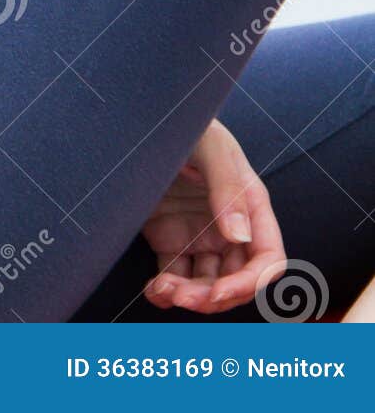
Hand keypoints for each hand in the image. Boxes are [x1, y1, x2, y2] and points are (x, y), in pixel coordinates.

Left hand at [140, 119, 287, 312]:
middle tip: (183, 297)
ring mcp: (200, 236)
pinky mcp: (171, 239)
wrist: (148, 118)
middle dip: (213, 297)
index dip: (248, 283)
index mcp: (250, 206)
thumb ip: (227, 188)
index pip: (267, 259)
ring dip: (188, 297)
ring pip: (205, 285)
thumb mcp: (210, 148)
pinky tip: (153, 290)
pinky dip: (166, 291)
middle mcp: (230, 228)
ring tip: (163, 290)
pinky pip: (175, 276)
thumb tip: (240, 236)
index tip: (219, 292)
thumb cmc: (188, 124)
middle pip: (235, 281)